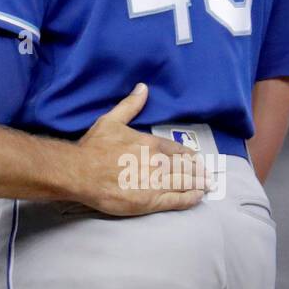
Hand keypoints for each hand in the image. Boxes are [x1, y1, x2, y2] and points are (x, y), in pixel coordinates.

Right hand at [73, 84, 207, 215]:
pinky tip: (197, 197)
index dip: (189, 155)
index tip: (197, 159)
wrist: (80, 172)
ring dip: (198, 184)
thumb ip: (130, 105)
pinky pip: (176, 200)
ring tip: (206, 185)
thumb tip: (143, 88)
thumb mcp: (110, 120)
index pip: (177, 150)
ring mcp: (155, 183)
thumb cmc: (94, 147)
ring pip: (184, 183)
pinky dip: (190, 198)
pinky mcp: (150, 201)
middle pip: (184, 167)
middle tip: (207, 175)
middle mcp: (157, 162)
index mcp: (150, 143)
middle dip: (197, 171)